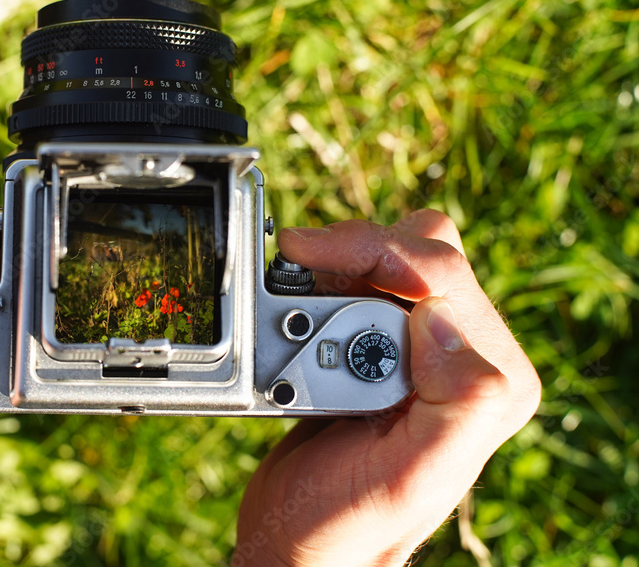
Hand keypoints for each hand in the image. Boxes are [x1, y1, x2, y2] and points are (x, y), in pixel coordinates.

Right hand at [234, 210, 540, 566]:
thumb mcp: (411, 477)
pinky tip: (295, 320)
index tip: (303, 255)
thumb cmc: (350, 519)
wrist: (300, 535)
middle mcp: (466, 354)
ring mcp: (423, 345)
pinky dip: (318, 284)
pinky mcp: (383, 341)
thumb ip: (459, 400)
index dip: (373, 250)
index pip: (442, 272)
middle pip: (417, 249)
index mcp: (492, 377)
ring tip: (292, 317)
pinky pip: (357, 280)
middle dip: (348, 257)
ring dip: (331, 270)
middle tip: (294, 284)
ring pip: (387, 255)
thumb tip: (438, 316)